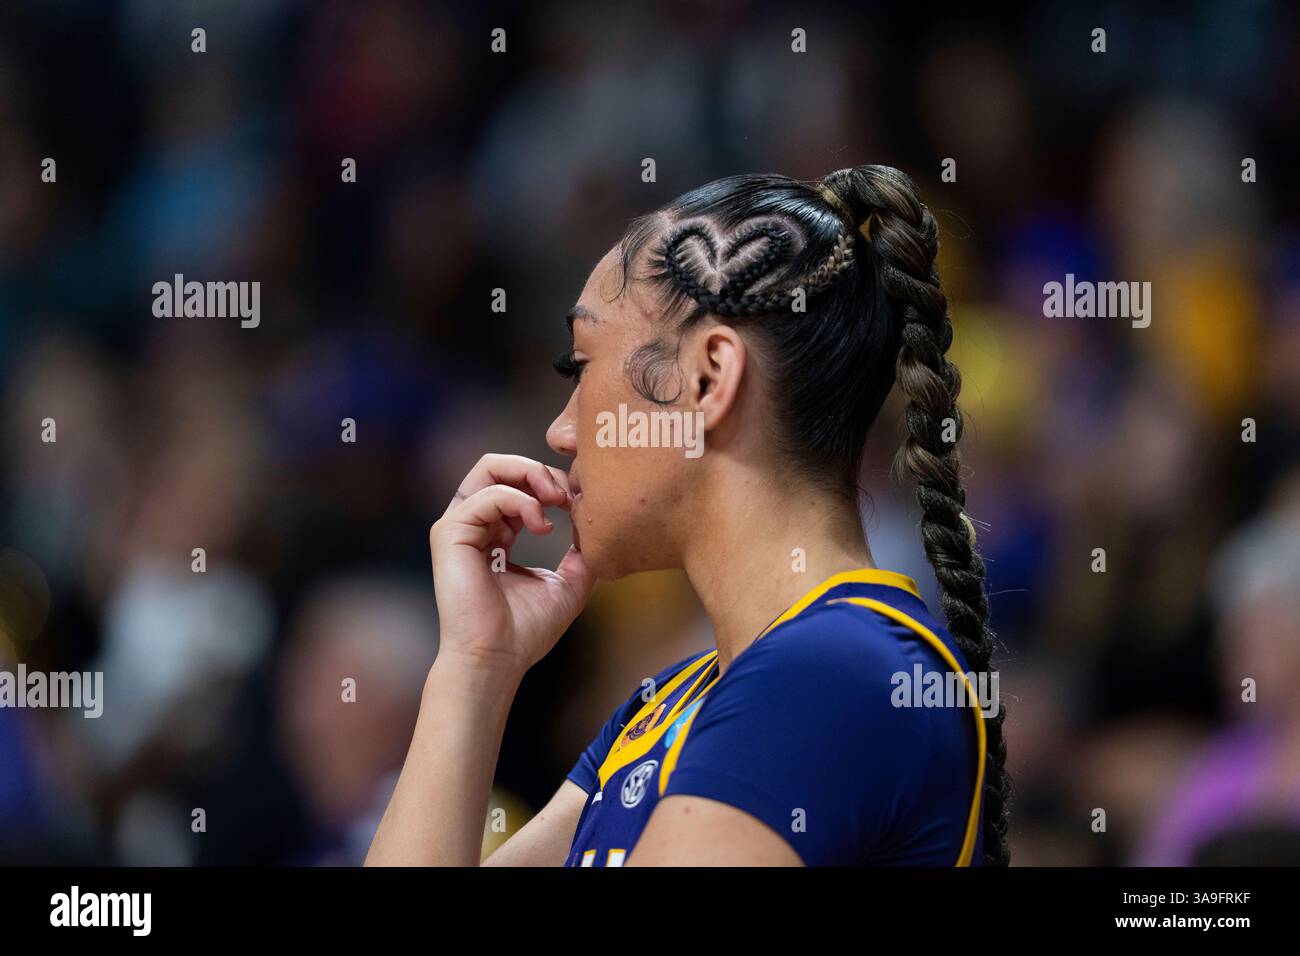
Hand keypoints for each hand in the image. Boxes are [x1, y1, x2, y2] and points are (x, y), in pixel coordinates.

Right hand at [429, 454, 595, 676]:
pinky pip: (487, 495)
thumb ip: (581, 554)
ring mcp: (458, 526)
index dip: (551, 482)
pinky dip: (521, 500)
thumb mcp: (569, 584)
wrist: (497, 659)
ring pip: (489, 467)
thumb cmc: (526, 630)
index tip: (579, 503)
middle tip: (567, 493)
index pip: (517, 483)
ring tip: (556, 501)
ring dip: (531, 475)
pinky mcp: (449, 534)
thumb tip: (598, 528)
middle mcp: (474, 525)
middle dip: (539, 469)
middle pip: (499, 465)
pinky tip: (541, 525)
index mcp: (496, 533)